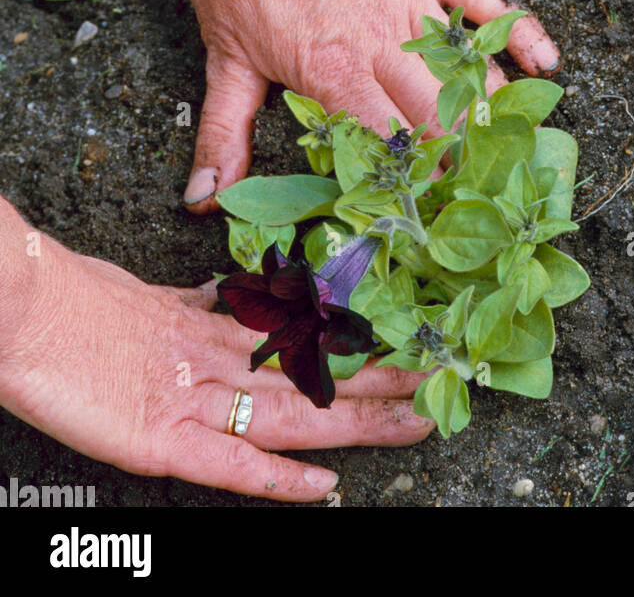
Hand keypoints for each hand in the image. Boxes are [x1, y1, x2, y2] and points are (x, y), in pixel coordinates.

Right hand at [0, 230, 431, 500]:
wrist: (17, 306)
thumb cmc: (67, 300)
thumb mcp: (140, 294)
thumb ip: (188, 305)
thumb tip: (223, 296)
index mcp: (204, 325)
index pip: (293, 335)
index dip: (349, 342)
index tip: (399, 335)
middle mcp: (209, 360)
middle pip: (309, 371)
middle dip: (376, 376)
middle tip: (439, 370)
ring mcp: (188, 400)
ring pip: (291, 411)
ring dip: (357, 419)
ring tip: (416, 417)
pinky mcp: (159, 441)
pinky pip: (232, 466)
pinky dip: (279, 482)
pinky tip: (324, 491)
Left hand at [176, 0, 559, 210]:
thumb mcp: (223, 53)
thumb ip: (225, 132)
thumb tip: (203, 198)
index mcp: (334, 74)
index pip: (392, 148)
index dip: (418, 187)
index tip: (433, 214)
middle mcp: (383, 41)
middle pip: (443, 116)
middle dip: (466, 159)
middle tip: (481, 188)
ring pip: (469, 64)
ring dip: (494, 107)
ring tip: (516, 143)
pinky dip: (520, 29)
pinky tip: (547, 61)